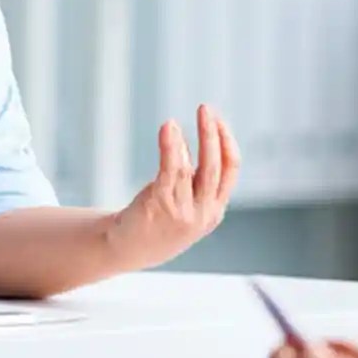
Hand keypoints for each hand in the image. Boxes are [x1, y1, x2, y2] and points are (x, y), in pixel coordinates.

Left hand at [106, 104, 240, 269]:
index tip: (218, 121)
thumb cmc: (156, 224)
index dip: (227, 143)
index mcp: (214, 211)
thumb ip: (190, 179)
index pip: (230, 172)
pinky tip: (168, 128)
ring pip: (194, 166)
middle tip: (205, 108)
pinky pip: (172, 169)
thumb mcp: (184, 205)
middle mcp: (203, 212)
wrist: (126, 249)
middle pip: (216, 166)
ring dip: (192, 136)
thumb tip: (188, 144)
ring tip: (180, 117)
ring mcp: (183, 211)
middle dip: (212, 134)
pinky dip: (172, 145)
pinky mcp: (161, 205)